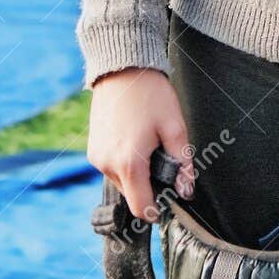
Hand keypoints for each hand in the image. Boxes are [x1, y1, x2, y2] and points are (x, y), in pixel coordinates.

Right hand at [87, 66, 195, 222]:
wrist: (122, 69)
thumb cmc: (150, 95)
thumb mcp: (175, 127)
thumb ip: (183, 163)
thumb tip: (186, 190)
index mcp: (129, 164)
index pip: (141, 208)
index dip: (157, 210)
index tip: (168, 200)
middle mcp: (107, 165)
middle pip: (132, 193)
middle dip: (149, 182)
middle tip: (161, 155)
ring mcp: (96, 157)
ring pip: (122, 181)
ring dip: (136, 171)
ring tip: (147, 142)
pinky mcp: (92, 149)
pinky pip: (111, 167)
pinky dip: (124, 161)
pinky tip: (134, 138)